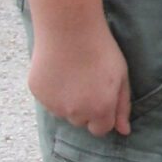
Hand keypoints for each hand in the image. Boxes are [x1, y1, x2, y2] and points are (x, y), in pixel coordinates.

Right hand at [28, 14, 130, 136]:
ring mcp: (54, 106)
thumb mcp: (121, 75)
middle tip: (89, 79)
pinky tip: (60, 68)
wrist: (70, 29)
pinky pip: (48, 99)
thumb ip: (122, 106)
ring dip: (69, 99)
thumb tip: (124, 132)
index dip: (104, 113)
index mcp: (99, 110)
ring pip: (64, 111)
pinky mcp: (38, 95)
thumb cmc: (101, 49)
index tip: (104, 94)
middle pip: (82, 120)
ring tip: (75, 71)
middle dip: (87, 106)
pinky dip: (54, 90)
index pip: (101, 129)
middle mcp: (76, 113)